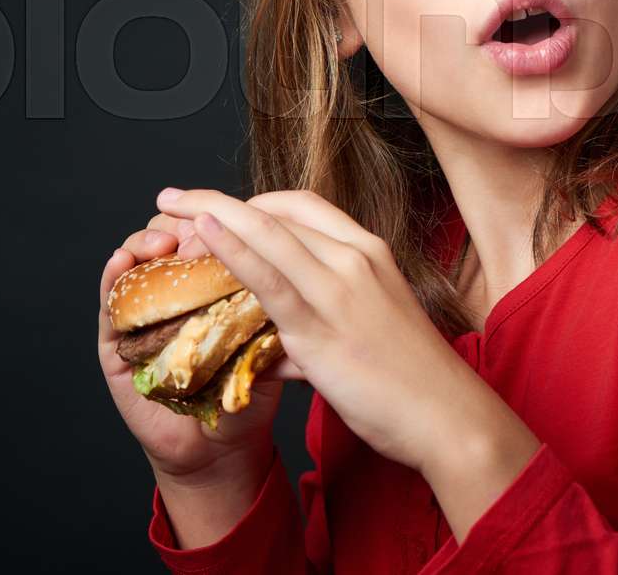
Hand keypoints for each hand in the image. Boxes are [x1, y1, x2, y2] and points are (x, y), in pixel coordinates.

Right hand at [96, 210, 292, 482]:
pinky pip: (109, 308)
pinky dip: (111, 281)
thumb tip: (292, 258)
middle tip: (193, 225)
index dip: (212, 217)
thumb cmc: (248, 392)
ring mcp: (143, 317)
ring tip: (160, 241)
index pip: (203, 232)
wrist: (223, 450)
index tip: (229, 213)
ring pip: (133, 261)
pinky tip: (121, 265)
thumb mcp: (267, 338)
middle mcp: (173, 293)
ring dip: (142, 242)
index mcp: (208, 284)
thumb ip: (272, 300)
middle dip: (177, 222)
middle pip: (165, 236)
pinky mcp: (115, 347)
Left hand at [154, 186, 476, 473]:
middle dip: (218, 201)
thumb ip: (318, 328)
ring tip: (169, 206)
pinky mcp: (323, 325)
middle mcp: (356, 257)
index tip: (217, 209)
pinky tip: (203, 234)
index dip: (252, 201)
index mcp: (370, 252)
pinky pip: (268, 276)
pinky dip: (231, 247)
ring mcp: (340, 288)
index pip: (302, 205)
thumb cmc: (412, 382)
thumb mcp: (368, 331)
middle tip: (175, 199)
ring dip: (211, 212)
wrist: (447, 417)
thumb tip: (275, 346)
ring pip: (267, 232)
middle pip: (276, 211)